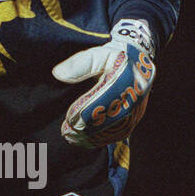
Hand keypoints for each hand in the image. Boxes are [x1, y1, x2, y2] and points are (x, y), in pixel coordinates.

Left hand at [52, 19, 155, 147]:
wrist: (137, 60)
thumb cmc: (113, 56)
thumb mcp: (96, 54)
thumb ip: (77, 64)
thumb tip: (57, 74)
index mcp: (125, 79)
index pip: (102, 102)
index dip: (85, 113)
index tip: (69, 119)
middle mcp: (134, 97)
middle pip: (108, 120)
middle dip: (86, 129)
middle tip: (66, 133)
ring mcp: (136, 110)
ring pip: (114, 130)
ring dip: (93, 137)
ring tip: (72, 139)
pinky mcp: (135, 118)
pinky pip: (119, 133)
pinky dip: (102, 139)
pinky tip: (86, 141)